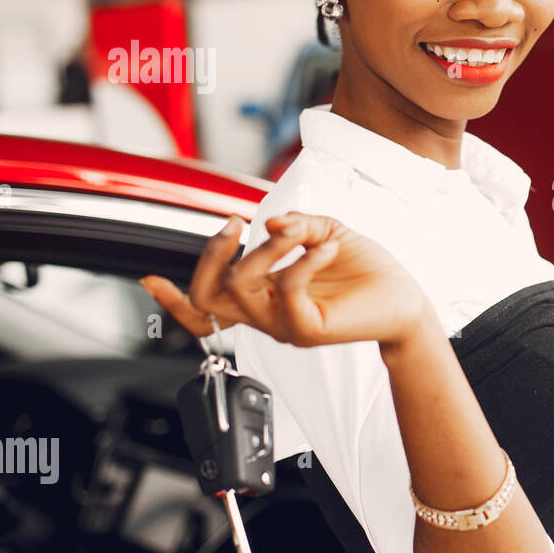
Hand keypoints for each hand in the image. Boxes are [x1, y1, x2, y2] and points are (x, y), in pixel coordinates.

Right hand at [140, 211, 430, 348]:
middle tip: (236, 222)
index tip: (147, 280)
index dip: (172, 298)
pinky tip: (329, 247)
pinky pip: (288, 290)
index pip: (206, 304)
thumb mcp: (325, 233)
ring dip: (263, 251)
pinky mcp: (307, 330)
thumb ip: (295, 224)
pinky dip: (304, 261)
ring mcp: (283, 326)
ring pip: (241, 288)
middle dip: (212, 254)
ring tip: (298, 232)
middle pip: (207, 294)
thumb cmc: (365, 269)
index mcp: (262, 294)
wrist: (406, 299)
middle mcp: (265, 314)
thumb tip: (267, 222)